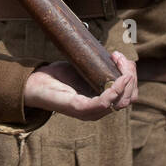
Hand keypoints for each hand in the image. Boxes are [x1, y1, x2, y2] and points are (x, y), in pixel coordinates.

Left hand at [22, 52, 136, 120]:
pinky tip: (117, 78)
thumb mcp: (85, 69)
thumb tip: (116, 53)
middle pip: (129, 98)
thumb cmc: (59, 76)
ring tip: (116, 60)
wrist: (34, 83)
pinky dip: (114, 91)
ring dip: (124, 78)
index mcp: (102, 102)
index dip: (132, 76)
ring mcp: (90, 112)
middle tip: (119, 56)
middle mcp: (99, 110)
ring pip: (121, 101)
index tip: (120, 56)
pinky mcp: (79, 109)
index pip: (129, 96)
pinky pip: (104, 104)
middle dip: (131, 75)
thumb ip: (100, 66)